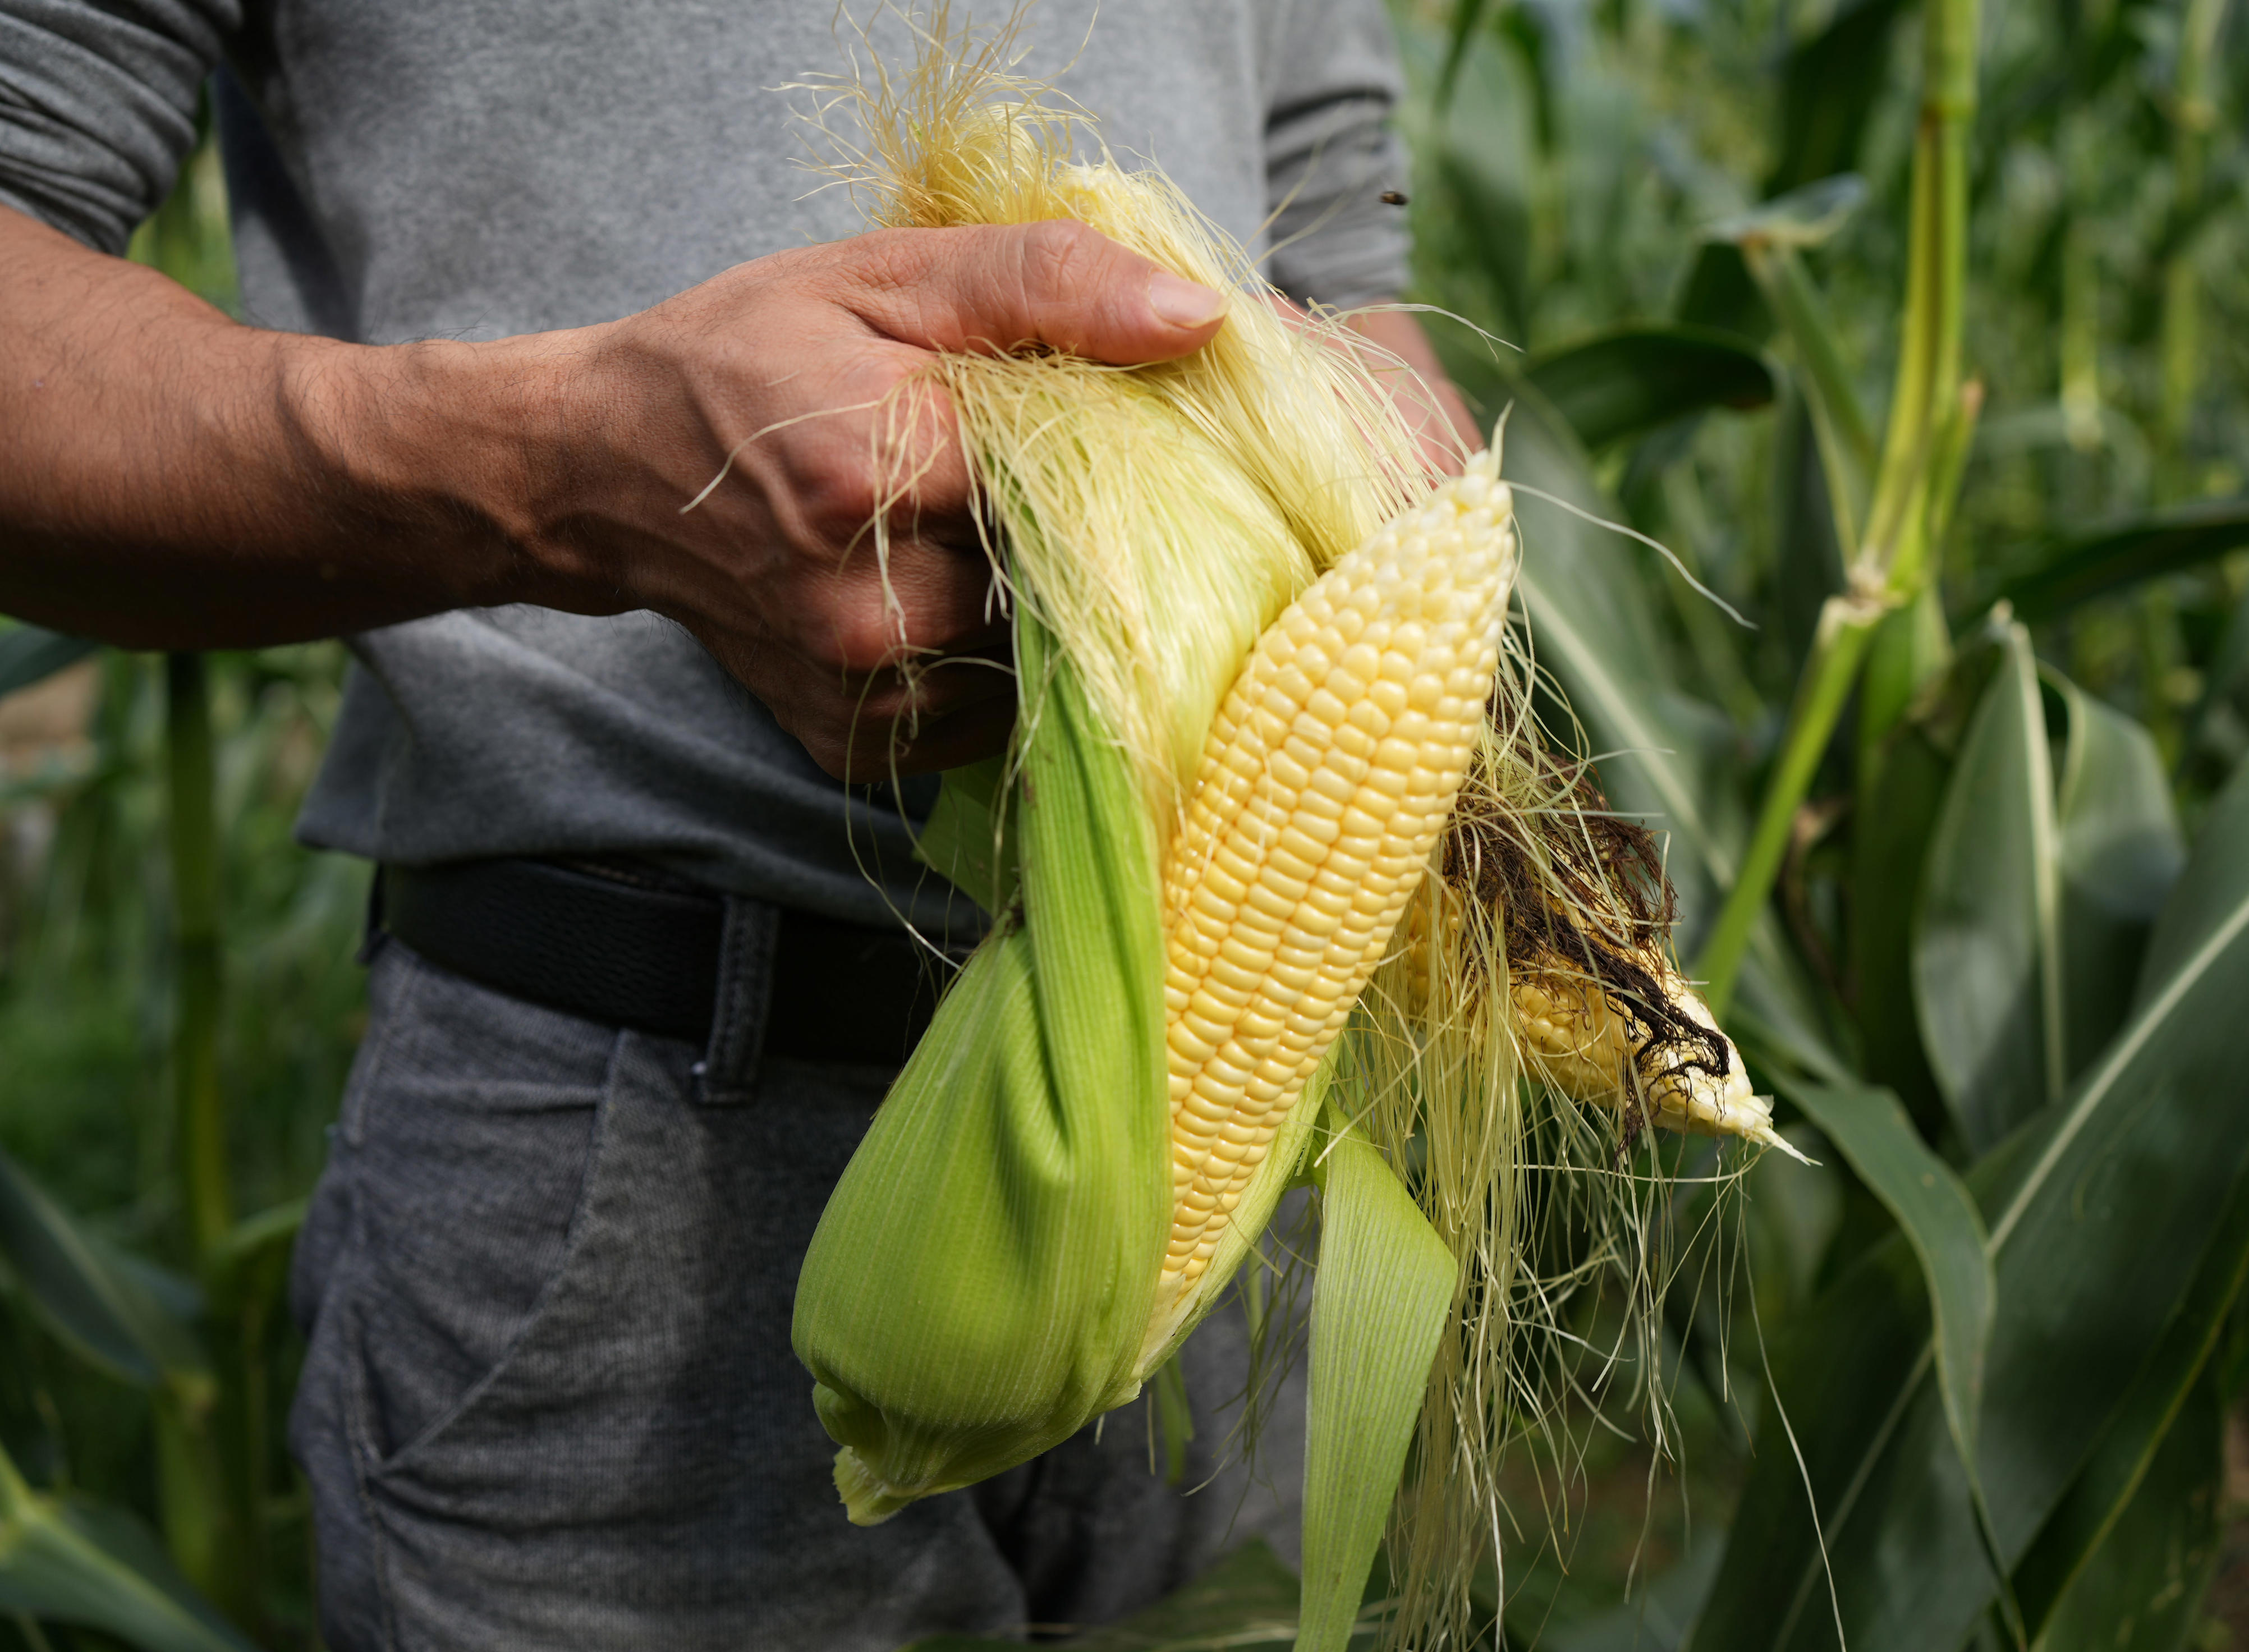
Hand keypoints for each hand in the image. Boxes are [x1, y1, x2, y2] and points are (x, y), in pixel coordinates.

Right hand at [494, 223, 1229, 778]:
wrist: (606, 471)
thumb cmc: (747, 355)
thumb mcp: (886, 279)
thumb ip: (1047, 287)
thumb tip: (1204, 319)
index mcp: (871, 473)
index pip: (1086, 483)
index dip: (1132, 449)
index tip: (1138, 419)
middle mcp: (865, 610)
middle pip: (1069, 582)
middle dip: (1092, 528)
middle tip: (1061, 471)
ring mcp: (859, 693)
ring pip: (1039, 656)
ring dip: (1046, 598)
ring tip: (994, 528)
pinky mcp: (857, 745)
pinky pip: (990, 712)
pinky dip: (997, 654)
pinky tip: (959, 590)